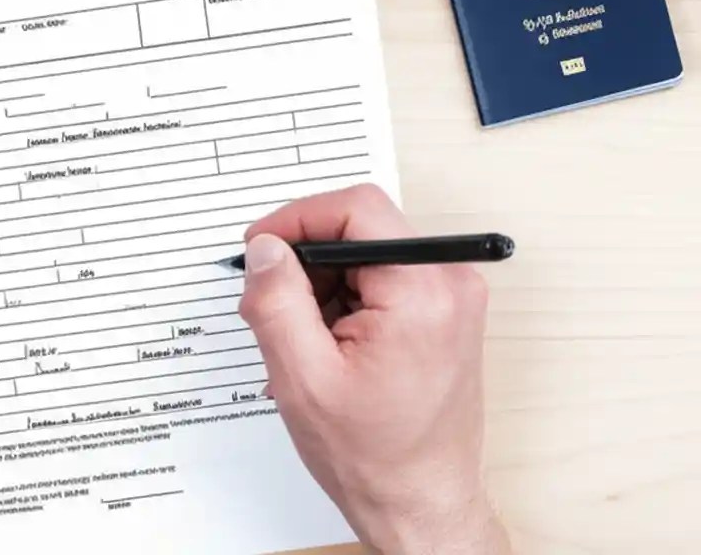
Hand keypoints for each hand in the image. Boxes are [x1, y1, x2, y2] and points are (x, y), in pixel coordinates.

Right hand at [240, 185, 509, 554]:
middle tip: (270, 307)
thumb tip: (265, 249)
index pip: (356, 209)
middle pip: (361, 229)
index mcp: (423, 293)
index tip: (261, 248)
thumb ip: (277, 301)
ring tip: (301, 340)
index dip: (297, 219)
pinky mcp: (444, 314)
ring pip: (367, 255)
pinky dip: (344, 302)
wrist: (421, 504)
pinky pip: (382, 280)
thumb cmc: (374, 456)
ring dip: (322, 286)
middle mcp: (450, 285)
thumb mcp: (303, 377)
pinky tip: (326, 345)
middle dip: (305, 263)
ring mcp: (452, 299)